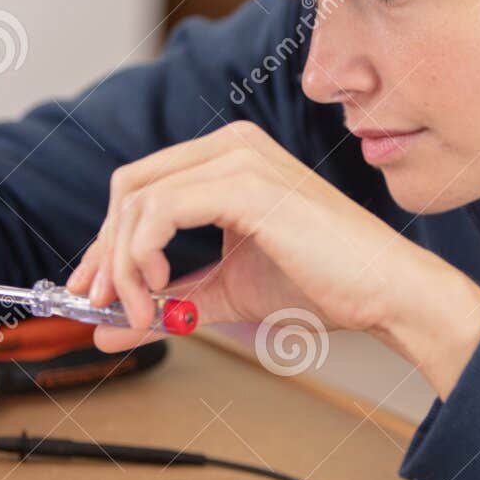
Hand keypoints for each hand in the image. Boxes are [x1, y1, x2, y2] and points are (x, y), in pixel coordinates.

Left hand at [66, 121, 479, 395]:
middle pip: (129, 188)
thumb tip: (105, 332)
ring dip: (123, 265)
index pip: (142, 187)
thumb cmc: (327, 284)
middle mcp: (231, 146)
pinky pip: (161, 211)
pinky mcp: (245, 184)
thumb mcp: (228, 294)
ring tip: (140, 313)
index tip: (92, 293)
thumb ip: (170, 306)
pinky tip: (161, 290)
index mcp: (230, 160)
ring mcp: (239, 159)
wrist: (386, 291)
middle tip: (100, 307)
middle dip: (103, 253)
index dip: (106, 241)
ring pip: (138, 199)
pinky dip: (143, 256)